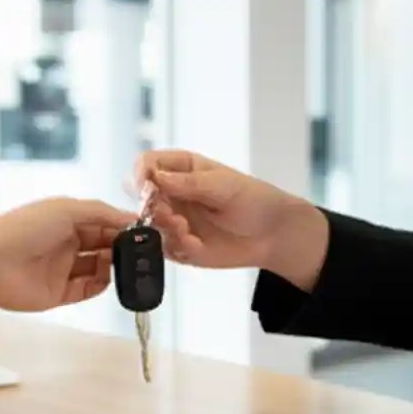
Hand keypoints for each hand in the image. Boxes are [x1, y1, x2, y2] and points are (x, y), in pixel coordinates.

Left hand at [0, 197, 135, 311]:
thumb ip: (101, 213)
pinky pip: (87, 290)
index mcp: (65, 220)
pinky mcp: (59, 293)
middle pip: (102, 245)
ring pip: (98, 268)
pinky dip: (101, 285)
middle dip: (122, 247)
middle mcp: (65, 243)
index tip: (144, 231)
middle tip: (142, 250)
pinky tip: (108, 279)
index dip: (122, 226)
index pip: (101, 222)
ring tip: (127, 264)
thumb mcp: (67, 209)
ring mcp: (62, 269)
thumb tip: (130, 219)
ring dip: (114, 266)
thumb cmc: (24, 228)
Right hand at [131, 149, 329, 290]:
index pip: (147, 164)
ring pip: (148, 224)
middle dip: (148, 205)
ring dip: (161, 228)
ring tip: (184, 230)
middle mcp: (172, 194)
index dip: (140, 174)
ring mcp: (173, 220)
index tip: (145, 186)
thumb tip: (155, 177)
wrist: (273, 234)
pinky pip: (164, 249)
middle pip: (140, 196)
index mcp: (180, 169)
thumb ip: (189, 182)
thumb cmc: (253, 199)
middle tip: (166, 212)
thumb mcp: (223, 185)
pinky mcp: (180, 246)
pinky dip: (175, 247)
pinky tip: (194, 244)